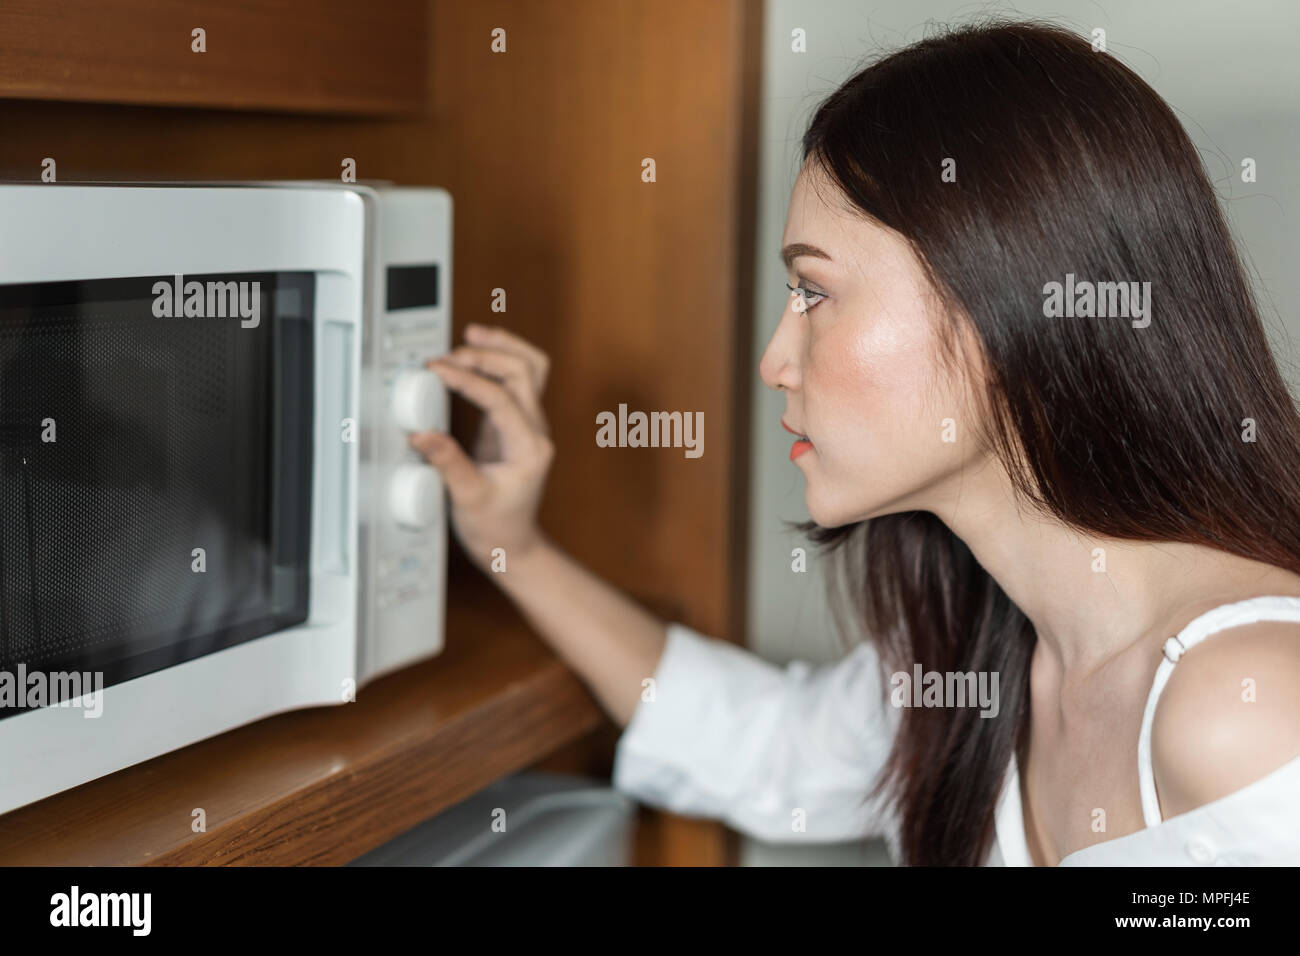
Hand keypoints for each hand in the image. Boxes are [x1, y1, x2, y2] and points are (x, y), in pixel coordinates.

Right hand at [409, 323, 553, 571]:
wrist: (512, 544)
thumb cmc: (497, 528)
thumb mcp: (468, 498)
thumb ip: (447, 464)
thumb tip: (422, 434)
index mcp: (529, 448)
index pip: (501, 397)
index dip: (467, 378)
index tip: (437, 370)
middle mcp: (536, 431)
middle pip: (524, 371)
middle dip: (486, 354)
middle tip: (448, 356)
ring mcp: (528, 425)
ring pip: (530, 369)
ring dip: (502, 347)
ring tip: (471, 334)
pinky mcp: (514, 424)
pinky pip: (518, 380)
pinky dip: (499, 360)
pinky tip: (475, 354)